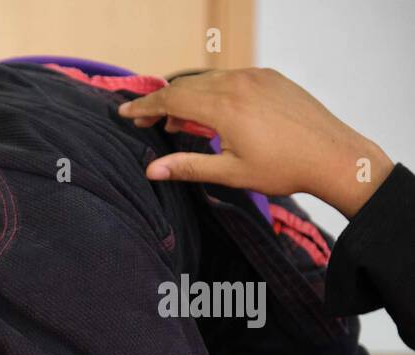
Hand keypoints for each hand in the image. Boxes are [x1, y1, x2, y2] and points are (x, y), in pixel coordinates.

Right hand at [118, 68, 392, 216]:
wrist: (334, 155)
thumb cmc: (284, 169)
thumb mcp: (230, 174)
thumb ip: (188, 167)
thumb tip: (151, 170)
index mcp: (225, 106)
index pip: (171, 98)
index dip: (144, 105)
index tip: (124, 112)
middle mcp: (239, 82)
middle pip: (186, 84)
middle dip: (161, 101)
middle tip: (145, 121)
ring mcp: (257, 76)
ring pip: (207, 79)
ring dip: (186, 96)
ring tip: (175, 121)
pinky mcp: (271, 77)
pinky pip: (230, 77)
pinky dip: (210, 90)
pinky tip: (209, 111)